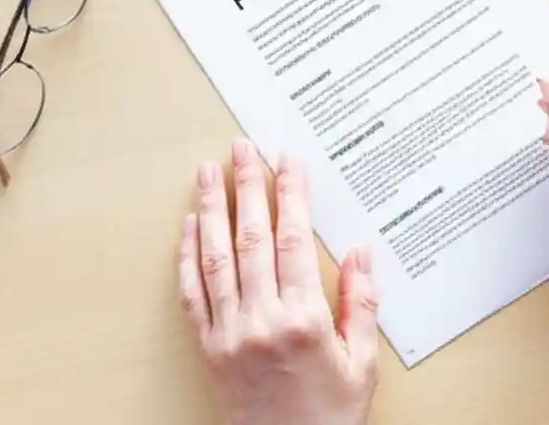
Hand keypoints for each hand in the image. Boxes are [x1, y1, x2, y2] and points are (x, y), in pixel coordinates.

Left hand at [178, 139, 379, 424]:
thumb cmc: (329, 419)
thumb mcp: (362, 364)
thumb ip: (361, 304)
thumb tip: (358, 253)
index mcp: (303, 319)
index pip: (293, 240)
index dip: (290, 193)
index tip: (287, 161)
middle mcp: (260, 320)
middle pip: (251, 237)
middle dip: (247, 187)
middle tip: (242, 150)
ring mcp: (228, 333)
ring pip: (215, 257)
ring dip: (210, 210)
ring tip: (207, 174)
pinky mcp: (207, 348)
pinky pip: (191, 294)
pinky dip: (187, 256)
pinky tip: (188, 228)